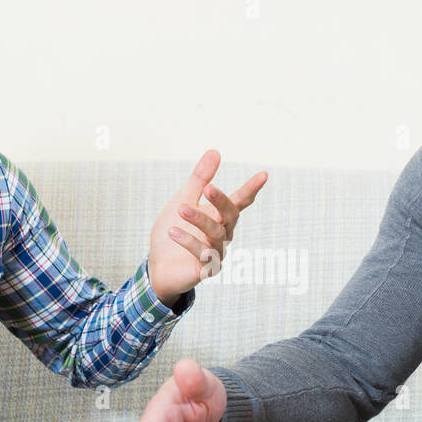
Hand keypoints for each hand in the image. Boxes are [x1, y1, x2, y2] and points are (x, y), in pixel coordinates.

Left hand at [147, 150, 267, 305]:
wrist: (158, 266)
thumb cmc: (173, 231)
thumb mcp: (183, 200)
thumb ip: (199, 180)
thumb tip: (215, 152)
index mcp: (219, 217)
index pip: (239, 201)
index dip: (251, 189)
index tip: (264, 174)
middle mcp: (223, 234)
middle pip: (230, 215)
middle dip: (221, 201)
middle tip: (208, 188)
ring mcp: (217, 253)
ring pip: (215, 233)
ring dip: (199, 220)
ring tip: (181, 209)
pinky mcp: (206, 270)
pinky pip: (202, 254)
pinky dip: (188, 241)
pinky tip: (172, 231)